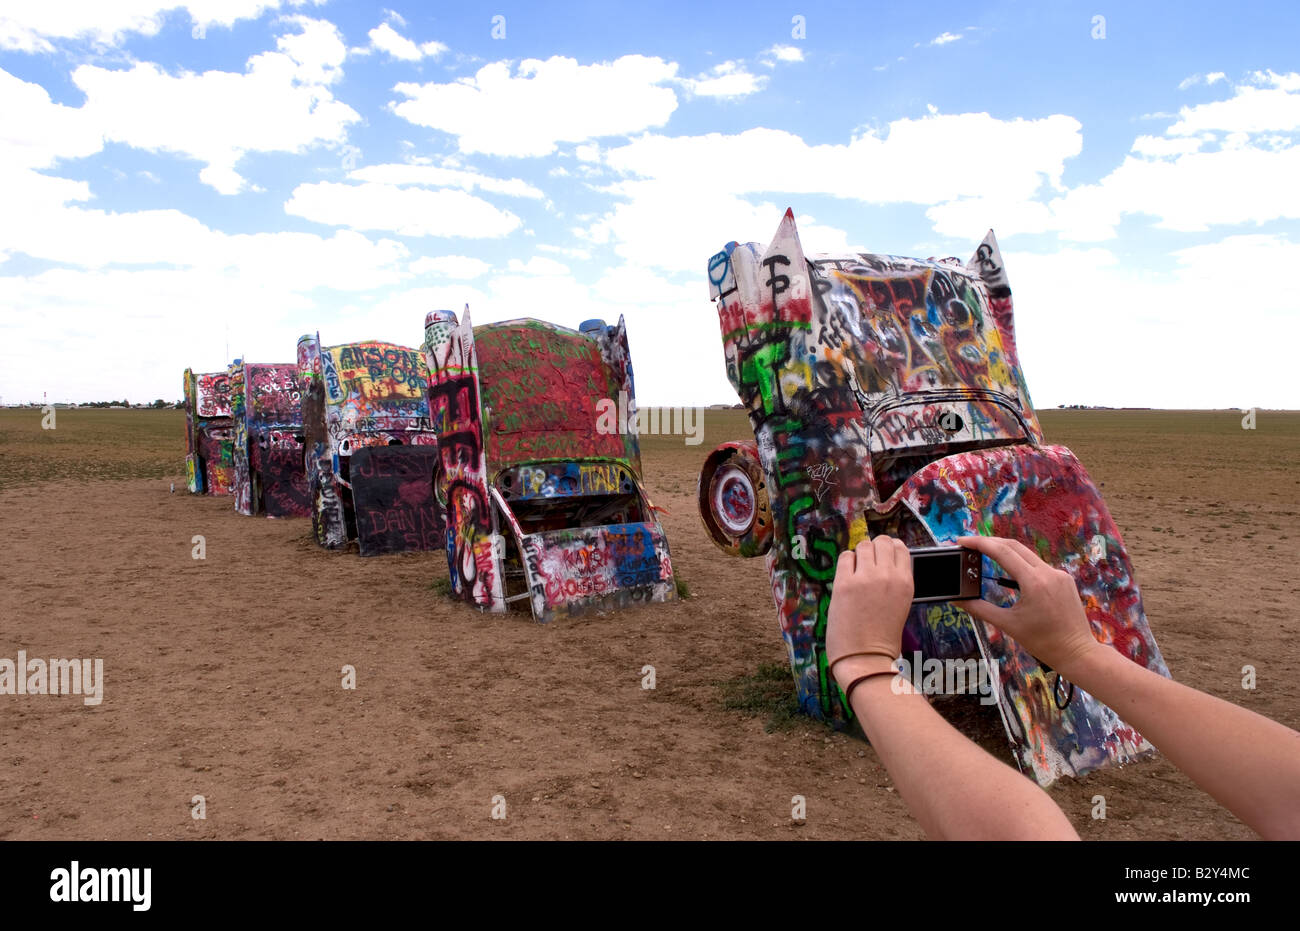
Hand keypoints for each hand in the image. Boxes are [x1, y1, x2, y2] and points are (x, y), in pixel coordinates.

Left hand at [826, 535, 913, 686]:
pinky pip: (845, 556)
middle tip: (867, 563)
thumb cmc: (882, 636)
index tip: (882, 556)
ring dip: (859, 554)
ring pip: (863, 545)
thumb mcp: (900, 604)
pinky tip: (847, 575)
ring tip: (857, 570)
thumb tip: (883, 563)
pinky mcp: (844, 584)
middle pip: (881, 541)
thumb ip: (895, 582)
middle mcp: (888, 576)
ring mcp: (865, 578)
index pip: (900, 547)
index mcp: (906, 582)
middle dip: (874, 549)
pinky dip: (846, 562)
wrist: (866, 658)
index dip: (889, 549)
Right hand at [956, 535, 1102, 678]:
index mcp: (1034, 582)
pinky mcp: (1064, 579)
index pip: (1002, 552)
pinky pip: (1039, 565)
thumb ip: (980, 609)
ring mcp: (1059, 574)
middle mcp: (1049, 573)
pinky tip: (1011, 571)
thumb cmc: (1043, 642)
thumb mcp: (1008, 624)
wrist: (1077, 652)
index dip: (979, 543)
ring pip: (1027, 554)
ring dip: (1005, 552)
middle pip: (1013, 546)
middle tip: (970, 544)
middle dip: (989, 542)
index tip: (962, 541)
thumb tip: (959, 600)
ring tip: (986, 554)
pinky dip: (1021, 564)